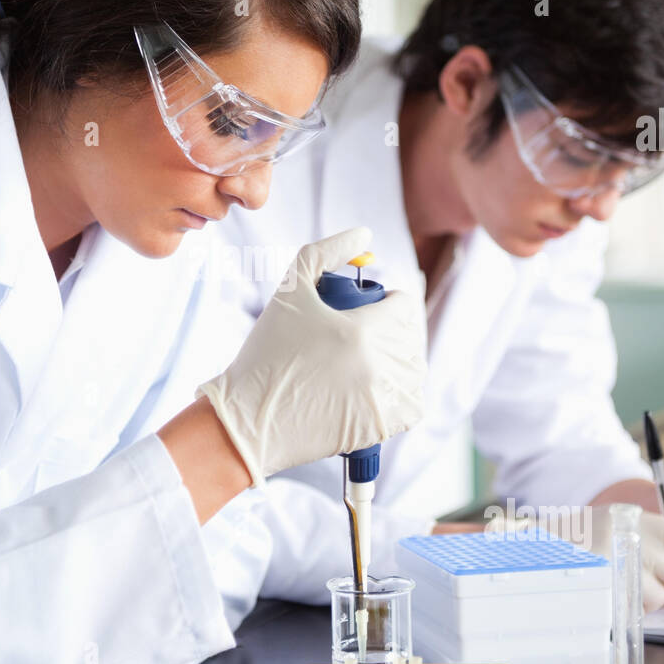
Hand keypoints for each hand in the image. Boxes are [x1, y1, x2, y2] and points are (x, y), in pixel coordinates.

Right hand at [196, 227, 425, 484]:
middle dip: (393, 329)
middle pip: (411, 337)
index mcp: (361, 331)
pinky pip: (413, 405)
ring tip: (371, 358)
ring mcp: (380, 401)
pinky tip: (381, 386)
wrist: (248, 419)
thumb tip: (363, 235)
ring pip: (415, 369)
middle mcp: (377, 367)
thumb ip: (325, 252)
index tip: (371, 308)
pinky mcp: (378, 428)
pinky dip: (404, 393)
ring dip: (400, 359)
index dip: (390, 302)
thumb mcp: (289, 290)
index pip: (405, 306)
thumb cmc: (265, 354)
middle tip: (365, 332)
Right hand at [581, 506, 663, 612]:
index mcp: (641, 520)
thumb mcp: (617, 521)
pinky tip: (615, 595)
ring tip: (627, 589)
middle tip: (660, 590)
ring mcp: (623, 565)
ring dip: (649, 602)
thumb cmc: (578, 534)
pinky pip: (636, 609)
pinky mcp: (611, 587)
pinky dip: (631, 608)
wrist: (537, 541)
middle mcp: (637, 540)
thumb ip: (651, 537)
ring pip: (661, 598)